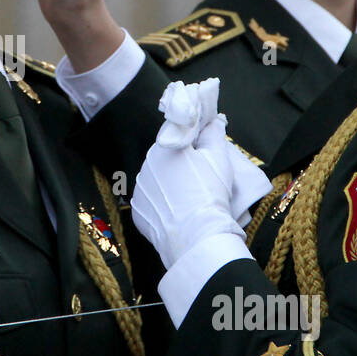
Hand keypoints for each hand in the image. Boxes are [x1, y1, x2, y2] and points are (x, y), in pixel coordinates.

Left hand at [132, 135, 242, 271]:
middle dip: (181, 167)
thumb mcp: (219, 158)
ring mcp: (139, 190)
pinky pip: (151, 203)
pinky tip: (178, 213)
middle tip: (201, 181)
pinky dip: (163, 206)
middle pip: (166, 160)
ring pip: (157, 182)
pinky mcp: (137, 212)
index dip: (194, 146)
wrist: (196, 235)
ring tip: (190, 200)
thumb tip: (214, 120)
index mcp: (163, 147)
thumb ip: (214, 133)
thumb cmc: (209, 193)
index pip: (178, 139)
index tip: (205, 157)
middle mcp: (145, 165)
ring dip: (170, 186)